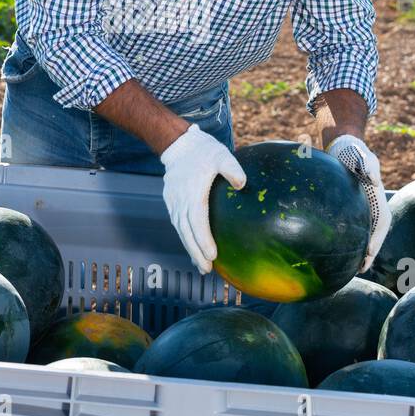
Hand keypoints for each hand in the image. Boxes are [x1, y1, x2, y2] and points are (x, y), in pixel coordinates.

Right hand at [159, 125, 245, 273]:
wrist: (178, 145)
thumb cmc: (203, 151)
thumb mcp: (222, 155)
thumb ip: (232, 169)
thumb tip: (242, 184)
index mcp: (193, 192)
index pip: (197, 221)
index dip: (203, 239)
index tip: (212, 255)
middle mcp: (180, 201)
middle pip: (186, 232)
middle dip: (196, 252)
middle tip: (207, 270)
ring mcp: (173, 202)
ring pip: (180, 230)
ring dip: (190, 249)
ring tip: (201, 266)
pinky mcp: (171, 202)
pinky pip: (178, 224)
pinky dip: (185, 238)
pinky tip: (193, 249)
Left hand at [327, 134, 390, 271]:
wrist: (347, 149)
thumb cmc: (356, 154)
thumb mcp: (363, 157)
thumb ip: (368, 166)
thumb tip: (374, 179)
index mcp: (379, 199)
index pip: (381, 224)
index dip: (376, 240)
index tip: (368, 253)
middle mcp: (376, 208)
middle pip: (376, 235)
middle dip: (371, 252)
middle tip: (361, 268)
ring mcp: (368, 211)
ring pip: (368, 235)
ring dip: (364, 252)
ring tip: (355, 268)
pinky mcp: (358, 211)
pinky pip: (359, 230)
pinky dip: (356, 242)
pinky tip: (345, 253)